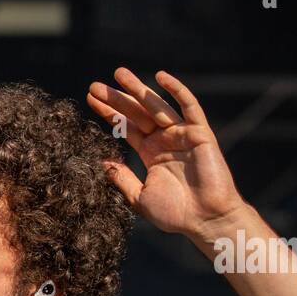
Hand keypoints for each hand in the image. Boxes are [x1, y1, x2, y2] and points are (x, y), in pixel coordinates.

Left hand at [86, 67, 246, 240]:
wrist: (205, 221)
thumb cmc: (175, 214)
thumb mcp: (138, 196)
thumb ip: (121, 178)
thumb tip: (101, 162)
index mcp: (151, 153)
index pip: (126, 127)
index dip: (109, 113)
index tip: (90, 100)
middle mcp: (165, 140)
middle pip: (137, 113)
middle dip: (117, 98)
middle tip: (95, 85)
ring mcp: (182, 134)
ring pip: (157, 106)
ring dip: (139, 89)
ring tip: (119, 74)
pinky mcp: (200, 132)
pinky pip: (189, 107)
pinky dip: (177, 90)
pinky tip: (160, 76)